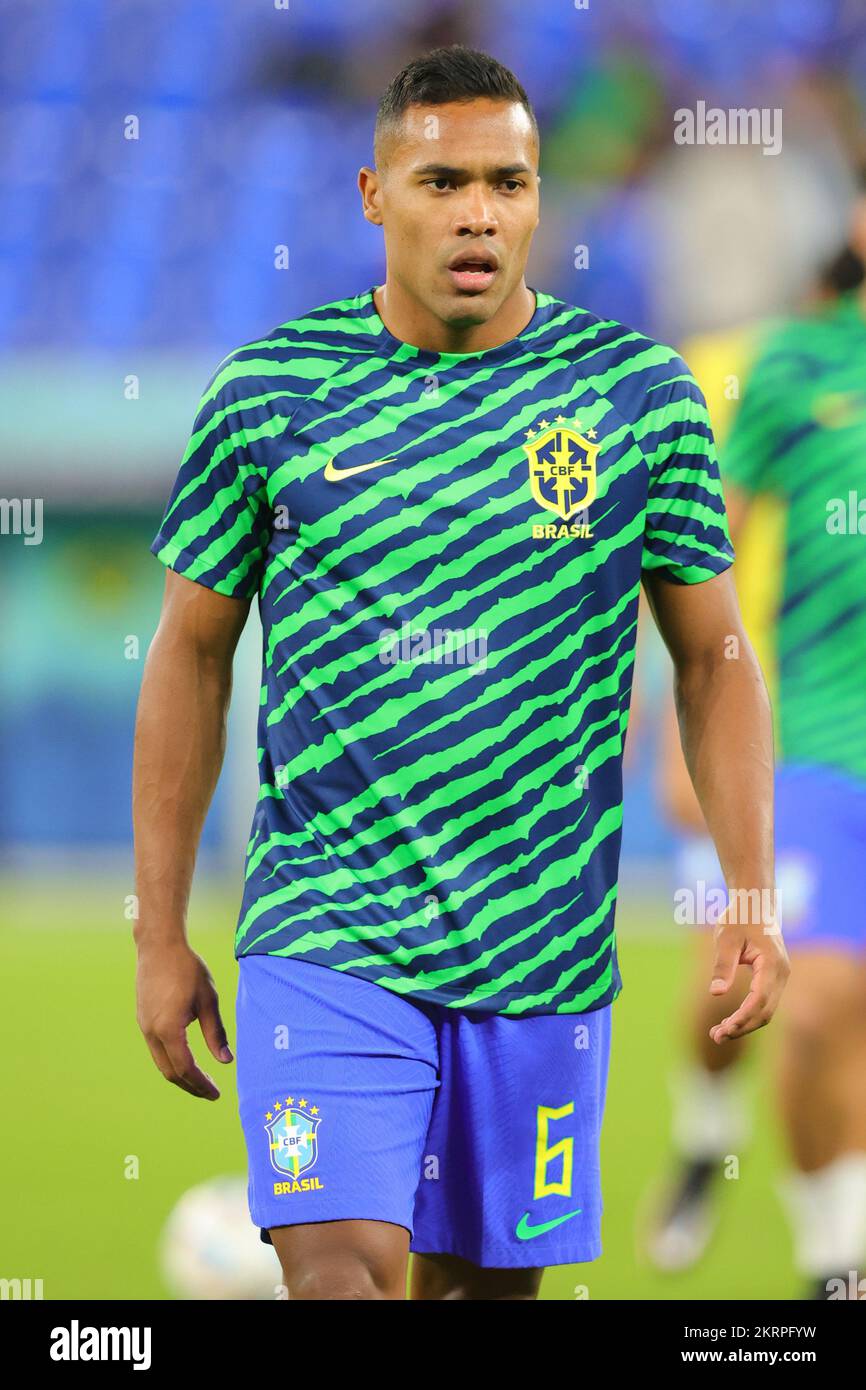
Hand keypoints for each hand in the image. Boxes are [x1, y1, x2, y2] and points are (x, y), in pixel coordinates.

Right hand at [136, 939, 232, 1098]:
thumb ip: (215, 1033)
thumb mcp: (208, 1000)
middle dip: (190, 1086)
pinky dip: (171, 1060)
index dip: (201, 1084)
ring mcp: (144, 1026)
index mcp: (168, 1030)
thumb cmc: (187, 969)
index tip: (216, 1094)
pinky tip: (186, 1058)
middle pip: (170, 1072)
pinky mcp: (143, 1019)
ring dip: (180, 1075)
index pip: (185, 1068)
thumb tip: (226, 1061)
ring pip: (161, 1062)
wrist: (159, 946)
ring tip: (200, 1080)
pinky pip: (156, 1049)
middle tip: (210, 1093)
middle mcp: (151, 1032)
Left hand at [707, 899, 789, 1042]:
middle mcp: (781, 974)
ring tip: (718, 1034)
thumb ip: (722, 965)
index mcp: (772, 963)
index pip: (759, 999)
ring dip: (745, 1025)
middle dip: (742, 1027)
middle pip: (765, 1011)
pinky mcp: (774, 980)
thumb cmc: (738, 919)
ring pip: (766, 1011)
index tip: (724, 1029)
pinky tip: (729, 1022)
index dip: (742, 1017)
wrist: (755, 905)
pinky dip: (748, 1016)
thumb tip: (715, 993)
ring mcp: (780, 978)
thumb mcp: (725, 939)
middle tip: (715, 1037)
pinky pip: (764, 1004)